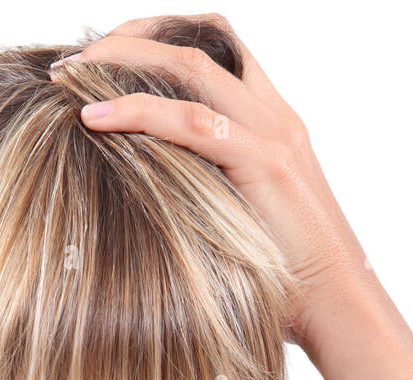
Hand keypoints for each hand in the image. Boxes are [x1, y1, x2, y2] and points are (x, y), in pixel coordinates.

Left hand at [49, 12, 369, 352]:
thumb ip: (206, 195)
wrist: (340, 309)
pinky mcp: (264, 164)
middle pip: (198, 39)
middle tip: (75, 58)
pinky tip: (94, 117)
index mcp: (273, 124)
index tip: (105, 57)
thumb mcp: (242, 223)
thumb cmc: (291, 283)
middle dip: (130, 37)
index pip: (216, 47)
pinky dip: (136, 110)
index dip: (158, 38)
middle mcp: (275, 116)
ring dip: (123, 58)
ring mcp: (272, 135)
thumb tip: (145, 205)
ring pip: (189, 65)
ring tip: (72, 72)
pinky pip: (191, 120)